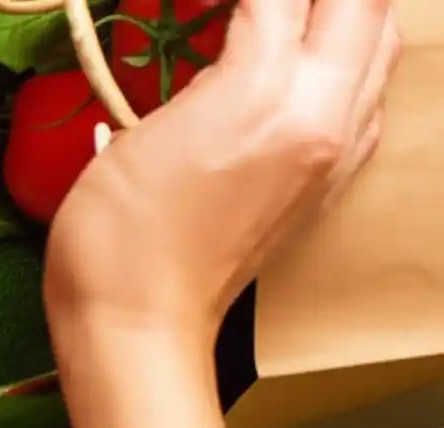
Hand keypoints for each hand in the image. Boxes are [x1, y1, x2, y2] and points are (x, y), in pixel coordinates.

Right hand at [45, 0, 399, 427]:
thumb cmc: (117, 236)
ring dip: (337, 12)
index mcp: (271, 97)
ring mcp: (335, 155)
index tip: (205, 4)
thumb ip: (211, 63)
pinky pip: (370, 95)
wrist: (137, 325)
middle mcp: (325, 119)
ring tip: (279, 17)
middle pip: (360, 3)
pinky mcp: (329, 184)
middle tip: (254, 6)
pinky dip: (344, 59)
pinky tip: (297, 67)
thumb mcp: (147, 127)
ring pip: (380, 42)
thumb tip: (238, 23)